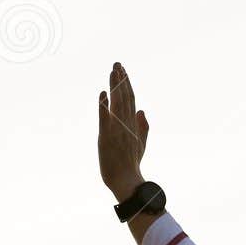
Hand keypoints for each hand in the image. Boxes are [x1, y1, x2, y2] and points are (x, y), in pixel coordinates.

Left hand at [97, 63, 148, 202]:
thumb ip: (143, 126)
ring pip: (117, 103)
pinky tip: (102, 94)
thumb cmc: (131, 164)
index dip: (127, 84)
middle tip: (117, 64)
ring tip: (113, 71)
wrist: (127, 181)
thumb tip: (142, 110)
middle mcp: (126, 124)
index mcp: (133, 125)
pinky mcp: (107, 137)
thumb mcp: (141, 144)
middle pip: (125, 97)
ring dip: (115, 86)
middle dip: (121, 80)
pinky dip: (104, 106)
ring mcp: (117, 130)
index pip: (130, 99)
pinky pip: (105, 119)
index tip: (123, 71)